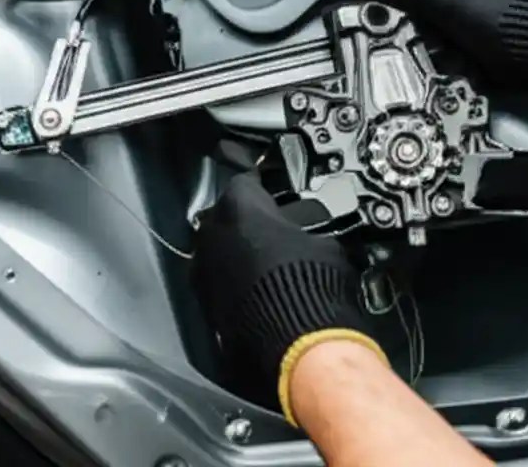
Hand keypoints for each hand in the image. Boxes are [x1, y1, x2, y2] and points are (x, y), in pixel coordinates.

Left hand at [193, 172, 385, 424]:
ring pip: (217, 250)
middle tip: (272, 231)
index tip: (273, 193)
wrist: (298, 346)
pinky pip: (218, 282)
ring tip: (266, 265)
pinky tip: (257, 292)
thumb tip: (310, 237)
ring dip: (236, 253)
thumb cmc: (313, 285)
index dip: (263, 187)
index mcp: (238, 207)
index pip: (245, 181)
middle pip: (225, 216)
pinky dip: (233, 283)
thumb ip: (305, 231)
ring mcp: (202, 270)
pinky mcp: (203, 303)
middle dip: (245, 222)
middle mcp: (211, 234)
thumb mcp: (325, 243)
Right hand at [351, 0, 527, 101]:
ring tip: (458, 57)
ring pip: (462, 25)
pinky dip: (477, 57)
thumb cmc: (510, 18)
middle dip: (433, 24)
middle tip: (430, 40)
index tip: (402, 15)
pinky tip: (479, 66)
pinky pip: (485, 44)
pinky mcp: (522, 29)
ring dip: (454, 45)